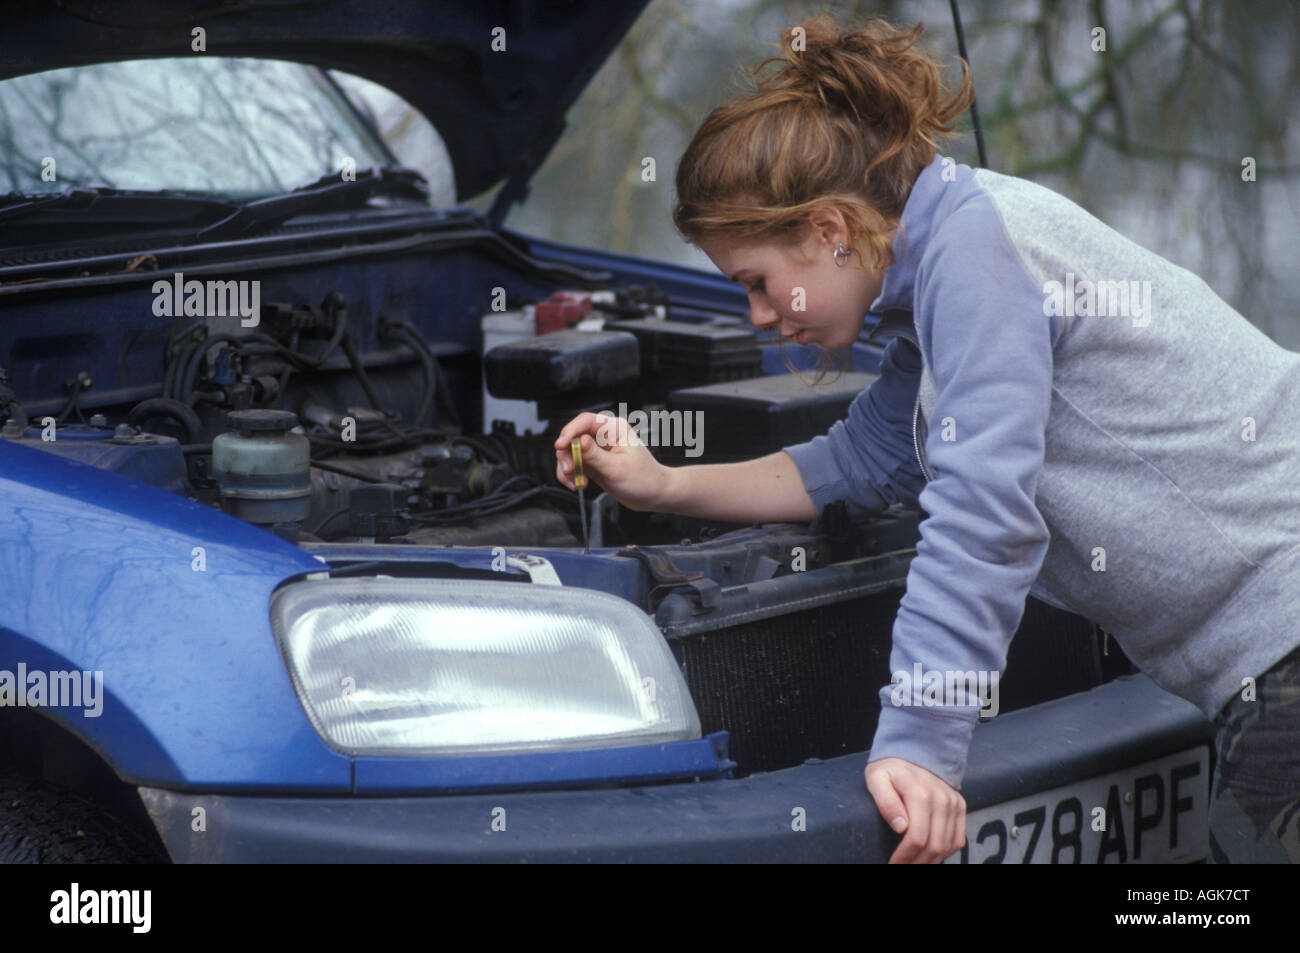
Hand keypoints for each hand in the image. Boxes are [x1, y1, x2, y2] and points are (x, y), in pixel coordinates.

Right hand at [554, 412, 669, 511]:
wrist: (654, 495)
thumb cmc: (643, 480)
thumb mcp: (616, 468)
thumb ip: (594, 455)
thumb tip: (577, 441)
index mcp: (613, 428)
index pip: (584, 421)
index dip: (569, 432)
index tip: (560, 446)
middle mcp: (603, 436)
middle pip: (573, 437)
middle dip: (567, 455)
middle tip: (569, 471)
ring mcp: (597, 449)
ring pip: (570, 452)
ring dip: (567, 467)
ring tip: (576, 483)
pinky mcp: (593, 462)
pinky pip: (574, 464)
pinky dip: (571, 474)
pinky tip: (578, 485)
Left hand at [864, 757, 966, 862]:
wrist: (914, 750)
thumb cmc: (890, 768)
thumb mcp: (876, 778)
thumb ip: (885, 801)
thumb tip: (900, 826)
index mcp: (920, 794)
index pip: (916, 838)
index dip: (904, 857)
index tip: (892, 863)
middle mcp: (942, 800)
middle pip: (933, 846)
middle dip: (916, 863)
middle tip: (901, 866)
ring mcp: (953, 803)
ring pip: (947, 846)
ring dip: (930, 861)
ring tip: (912, 863)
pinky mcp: (960, 806)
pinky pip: (958, 839)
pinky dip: (945, 852)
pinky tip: (929, 855)